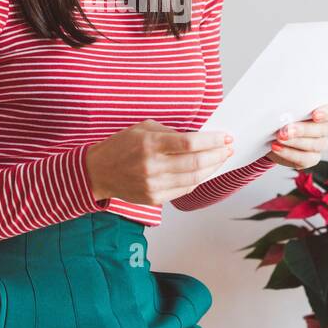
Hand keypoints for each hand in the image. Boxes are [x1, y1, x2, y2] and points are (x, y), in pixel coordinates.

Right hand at [84, 120, 234, 207]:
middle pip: (195, 162)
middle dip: (218, 154)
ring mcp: (153, 184)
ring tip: (221, 159)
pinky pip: (184, 190)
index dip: (212, 140)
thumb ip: (171, 132)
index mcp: (150, 144)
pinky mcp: (154, 198)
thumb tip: (200, 137)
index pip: (189, 142)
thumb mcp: (143, 129)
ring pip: (194, 179)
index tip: (225, 136)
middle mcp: (152, 166)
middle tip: (229, 148)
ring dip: (212, 168)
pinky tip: (205, 171)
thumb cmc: (121, 146)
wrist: (98, 172)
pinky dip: (198, 180)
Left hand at [266, 102, 327, 170]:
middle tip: (287, 129)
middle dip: (304, 129)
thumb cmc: (281, 113)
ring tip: (279, 137)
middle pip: (325, 129)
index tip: (315, 115)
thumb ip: (291, 101)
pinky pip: (306, 159)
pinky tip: (277, 147)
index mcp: (325, 109)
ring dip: (295, 141)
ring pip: (316, 144)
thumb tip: (285, 102)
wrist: (268, 132)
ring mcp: (320, 143)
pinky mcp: (310, 158)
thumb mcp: (284, 103)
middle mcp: (326, 127)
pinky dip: (289, 153)